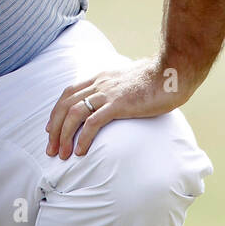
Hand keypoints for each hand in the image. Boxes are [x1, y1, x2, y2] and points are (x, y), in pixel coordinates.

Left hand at [44, 57, 197, 159]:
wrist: (173, 70)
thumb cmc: (159, 78)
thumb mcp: (132, 80)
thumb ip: (121, 88)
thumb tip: (122, 97)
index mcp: (101, 78)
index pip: (69, 93)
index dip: (56, 112)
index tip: (52, 129)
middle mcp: (100, 84)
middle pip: (65, 105)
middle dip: (54, 129)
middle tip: (51, 149)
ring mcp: (109, 93)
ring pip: (74, 114)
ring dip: (64, 136)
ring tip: (63, 154)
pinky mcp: (119, 104)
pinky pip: (93, 122)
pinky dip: (83, 138)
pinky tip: (81, 151)